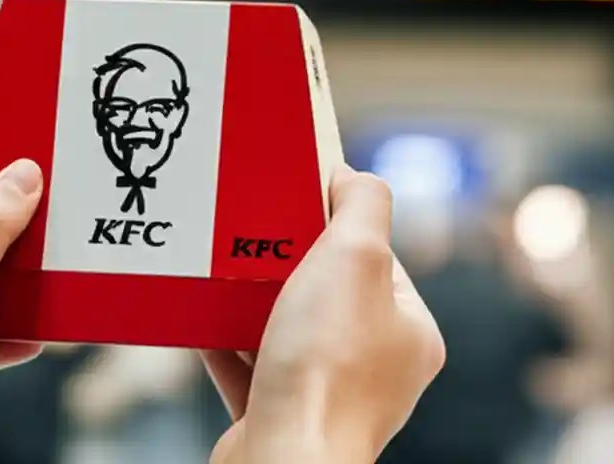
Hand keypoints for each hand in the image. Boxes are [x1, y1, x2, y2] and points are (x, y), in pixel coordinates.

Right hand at [201, 166, 445, 462]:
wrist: (281, 459)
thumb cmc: (327, 365)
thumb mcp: (357, 255)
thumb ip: (364, 203)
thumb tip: (352, 177)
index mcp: (409, 333)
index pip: (380, 259)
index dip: (340, 223)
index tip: (300, 197)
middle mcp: (375, 368)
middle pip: (328, 291)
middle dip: (288, 260)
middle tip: (254, 230)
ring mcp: (325, 396)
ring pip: (285, 330)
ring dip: (253, 299)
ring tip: (223, 265)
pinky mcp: (277, 416)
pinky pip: (248, 367)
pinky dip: (225, 341)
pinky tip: (203, 314)